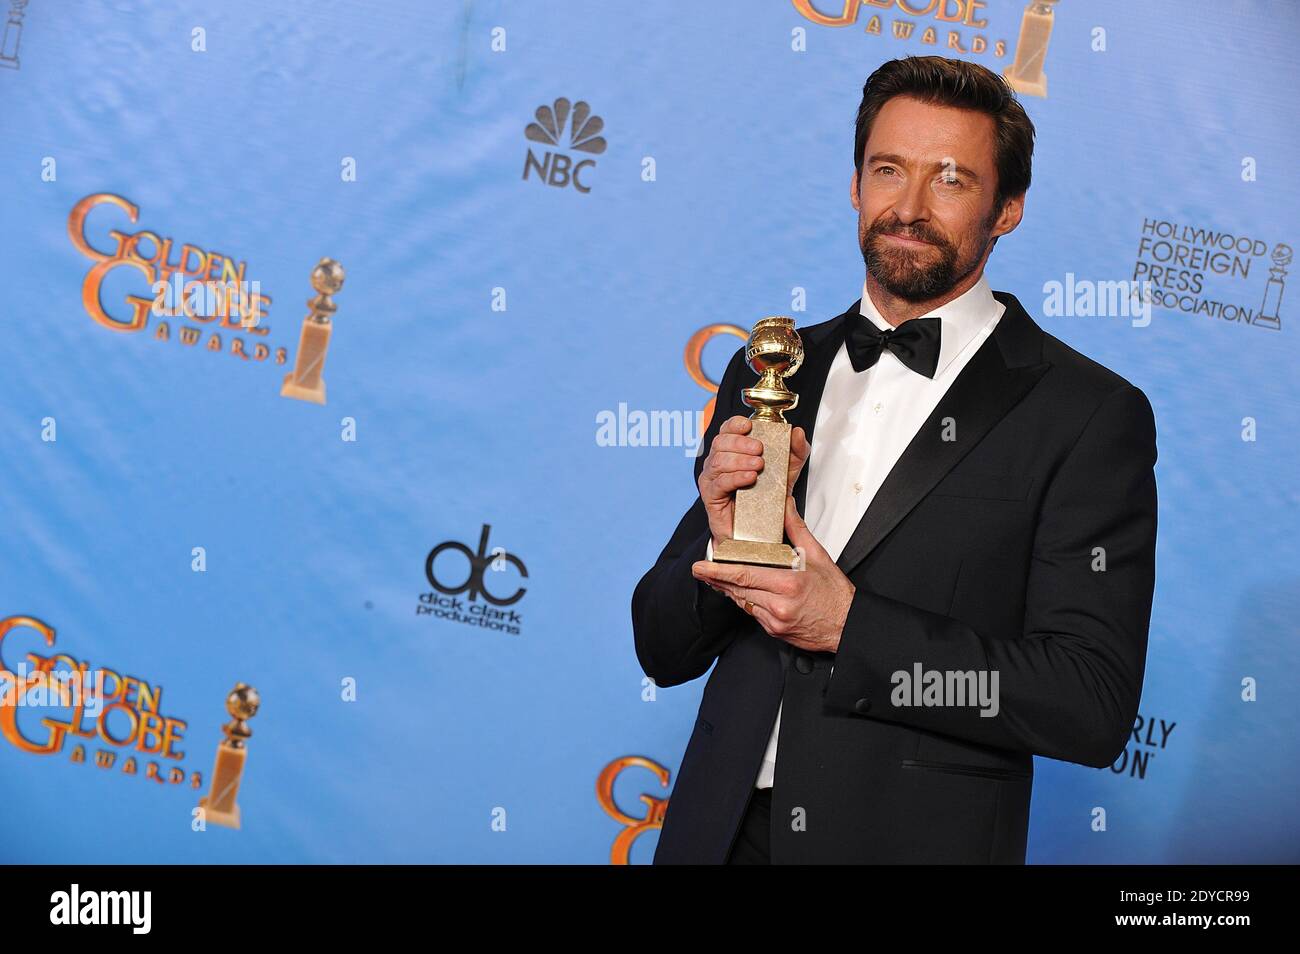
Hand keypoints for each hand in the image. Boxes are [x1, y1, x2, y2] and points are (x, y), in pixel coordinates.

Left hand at [691, 495, 854, 653]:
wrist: (847, 626)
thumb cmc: (835, 593)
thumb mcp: (818, 556)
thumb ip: (796, 529)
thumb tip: (785, 505)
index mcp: (788, 583)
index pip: (744, 574)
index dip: (718, 571)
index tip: (701, 566)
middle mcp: (778, 605)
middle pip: (737, 589)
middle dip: (717, 579)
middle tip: (700, 570)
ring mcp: (775, 621)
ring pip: (743, 602)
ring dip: (730, 590)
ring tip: (717, 578)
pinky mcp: (774, 631)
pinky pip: (753, 614)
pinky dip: (747, 601)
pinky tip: (744, 592)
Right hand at [698, 416, 809, 542]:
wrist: (758, 527)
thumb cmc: (767, 495)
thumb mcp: (788, 469)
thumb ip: (796, 449)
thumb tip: (797, 432)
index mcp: (732, 450)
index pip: (727, 429)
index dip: (735, 424)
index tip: (749, 426)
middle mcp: (718, 461)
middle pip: (720, 442)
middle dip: (741, 443)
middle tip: (759, 450)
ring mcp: (712, 478)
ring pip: (718, 461)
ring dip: (739, 460)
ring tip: (758, 465)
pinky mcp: (711, 496)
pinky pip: (719, 482)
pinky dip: (735, 477)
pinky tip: (750, 477)